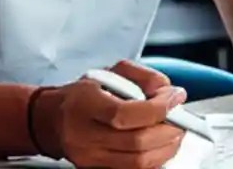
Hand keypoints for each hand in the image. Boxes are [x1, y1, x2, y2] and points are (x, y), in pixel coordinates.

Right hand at [34, 59, 187, 168]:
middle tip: (180, 119)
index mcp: (85, 105)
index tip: (175, 98)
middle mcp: (84, 135)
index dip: (157, 108)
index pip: (125, 114)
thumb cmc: (84, 95)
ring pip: (138, 161)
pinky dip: (154, 159)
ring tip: (175, 133)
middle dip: (168, 130)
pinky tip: (160, 146)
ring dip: (166, 148)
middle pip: (136, 142)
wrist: (52, 120)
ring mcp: (89, 158)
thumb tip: (169, 93)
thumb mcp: (112, 72)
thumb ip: (144, 77)